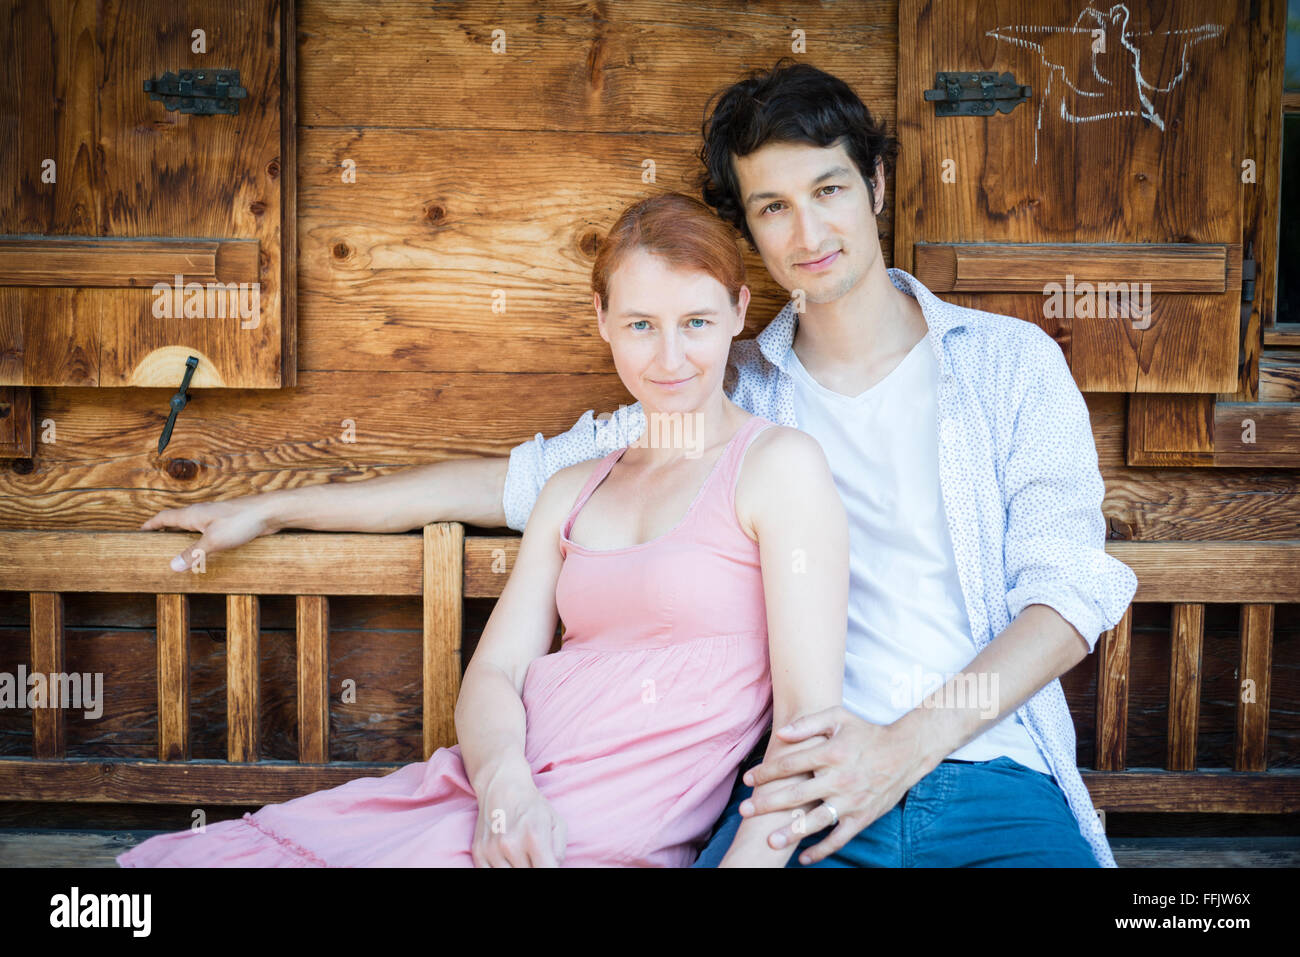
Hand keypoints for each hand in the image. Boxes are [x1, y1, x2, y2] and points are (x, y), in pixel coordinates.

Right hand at [140, 497, 275, 570]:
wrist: (269, 512)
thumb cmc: (242, 521)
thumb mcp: (214, 541)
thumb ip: (193, 553)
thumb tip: (172, 565)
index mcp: (192, 515)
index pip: (164, 517)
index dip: (151, 525)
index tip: (139, 531)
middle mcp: (201, 513)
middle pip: (176, 520)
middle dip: (164, 530)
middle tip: (154, 542)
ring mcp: (215, 517)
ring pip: (192, 525)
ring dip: (182, 535)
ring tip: (176, 548)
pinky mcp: (228, 523)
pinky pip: (206, 530)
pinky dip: (199, 539)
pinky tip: (205, 548)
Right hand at [472, 774, 567, 866]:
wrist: (502, 787)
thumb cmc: (532, 806)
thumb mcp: (556, 823)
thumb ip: (559, 852)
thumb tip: (553, 869)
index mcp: (535, 837)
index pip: (545, 871)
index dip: (549, 870)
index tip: (546, 863)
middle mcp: (511, 844)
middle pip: (527, 875)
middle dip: (534, 867)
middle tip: (533, 856)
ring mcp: (492, 850)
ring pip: (509, 876)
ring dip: (517, 868)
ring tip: (520, 855)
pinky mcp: (479, 852)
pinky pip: (491, 874)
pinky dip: (501, 869)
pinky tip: (506, 858)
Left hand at [739, 706, 933, 865]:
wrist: (904, 752)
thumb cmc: (866, 732)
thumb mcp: (838, 717)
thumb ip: (808, 723)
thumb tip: (780, 733)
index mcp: (830, 753)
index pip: (789, 764)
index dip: (765, 772)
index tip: (747, 779)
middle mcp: (839, 779)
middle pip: (796, 794)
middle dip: (767, 803)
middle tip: (744, 810)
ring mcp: (850, 801)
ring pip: (816, 821)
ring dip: (792, 832)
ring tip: (770, 841)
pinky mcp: (862, 817)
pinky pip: (839, 838)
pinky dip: (822, 850)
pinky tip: (804, 858)